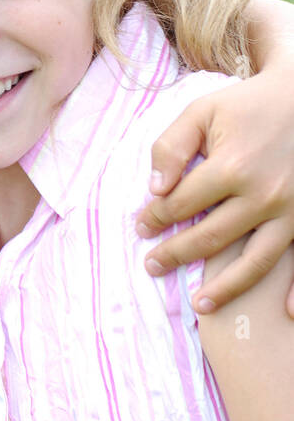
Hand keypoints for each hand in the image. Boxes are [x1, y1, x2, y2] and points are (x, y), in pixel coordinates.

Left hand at [137, 68, 293, 317]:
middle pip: (211, 238)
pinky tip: (286, 314)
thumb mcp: (202, 112)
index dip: (155, 218)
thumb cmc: (248, 106)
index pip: (180, 205)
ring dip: (226, 287)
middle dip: (177, 255)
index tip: (141, 227)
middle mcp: (265, 195)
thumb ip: (171, 147)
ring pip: (256, 261)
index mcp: (232, 168)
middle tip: (152, 267)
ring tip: (200, 306)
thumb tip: (154, 189)